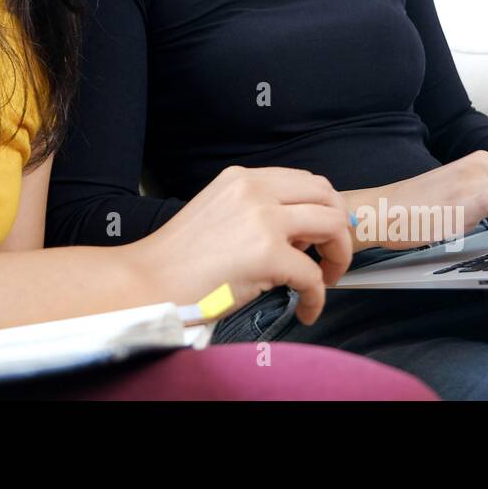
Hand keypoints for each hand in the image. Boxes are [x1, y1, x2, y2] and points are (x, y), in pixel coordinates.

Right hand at [135, 165, 353, 325]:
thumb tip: (300, 233)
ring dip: (339, 257)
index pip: (307, 180)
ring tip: (326, 280)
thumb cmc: (177, 260)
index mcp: (242, 178)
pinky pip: (314, 276)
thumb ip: (257, 212)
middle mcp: (255, 190)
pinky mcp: (267, 255)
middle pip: (328, 197)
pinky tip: (306, 309)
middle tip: (331, 258)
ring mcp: (263, 219)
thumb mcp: (219, 213)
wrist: (146, 282)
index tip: (323, 236)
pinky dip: (318, 298)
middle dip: (340, 230)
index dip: (325, 209)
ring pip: (333, 226)